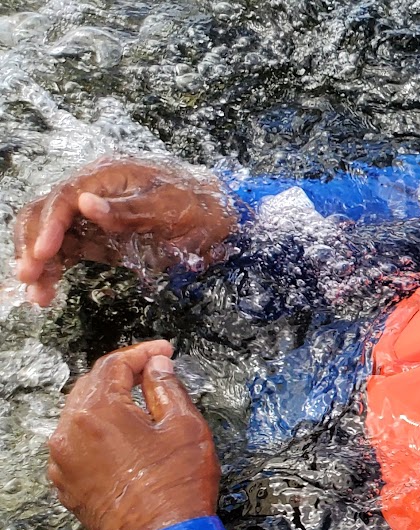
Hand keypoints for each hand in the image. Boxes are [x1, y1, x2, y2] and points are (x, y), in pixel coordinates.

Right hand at [13, 158, 236, 305]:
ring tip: (37, 294)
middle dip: (32, 245)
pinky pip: (65, 251)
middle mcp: (91, 191)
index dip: (49, 225)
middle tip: (29, 277)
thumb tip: (85, 203)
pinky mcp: (95, 236)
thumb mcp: (170, 208)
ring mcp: (91, 215)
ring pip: (49, 234)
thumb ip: (127, 210)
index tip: (43, 254)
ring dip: (38, 262)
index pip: (64, 198)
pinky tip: (47, 292)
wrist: (220, 216)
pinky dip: (53, 270)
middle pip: (45, 213)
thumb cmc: (198, 206)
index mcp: (107, 175)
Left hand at [47, 340, 220, 529]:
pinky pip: (78, 445)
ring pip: (81, 416)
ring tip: (140, 406)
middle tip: (153, 372)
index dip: (142, 353)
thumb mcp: (185, 427)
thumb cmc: (176, 488)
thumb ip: (166, 388)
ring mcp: (63, 461)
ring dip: (108, 404)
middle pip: (91, 387)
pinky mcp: (66, 484)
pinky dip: (98, 434)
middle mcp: (69, 433)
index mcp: (96, 412)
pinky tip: (124, 439)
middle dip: (122, 376)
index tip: (164, 351)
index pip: (114, 365)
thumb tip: (156, 367)